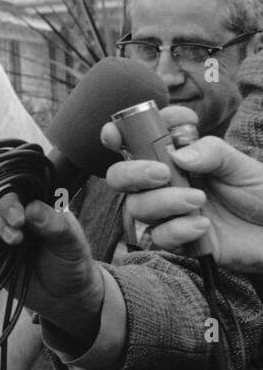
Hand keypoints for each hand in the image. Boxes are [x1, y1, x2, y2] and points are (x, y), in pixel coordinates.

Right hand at [1, 199, 105, 353]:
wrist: (63, 296)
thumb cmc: (72, 263)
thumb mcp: (71, 243)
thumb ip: (55, 225)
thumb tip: (32, 208)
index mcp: (33, 202)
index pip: (13, 191)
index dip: (10, 203)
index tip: (19, 220)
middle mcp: (10, 212)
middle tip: (14, 237)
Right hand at [102, 106, 262, 272]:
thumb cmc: (262, 194)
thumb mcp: (242, 166)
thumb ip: (212, 153)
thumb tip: (178, 155)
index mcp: (177, 156)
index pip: (139, 140)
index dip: (122, 131)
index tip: (123, 130)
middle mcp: (166, 182)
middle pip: (121, 176)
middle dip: (132, 172)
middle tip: (162, 173)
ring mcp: (169, 212)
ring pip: (137, 206)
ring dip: (163, 202)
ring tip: (198, 201)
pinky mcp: (178, 240)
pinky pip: (158, 236)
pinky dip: (178, 230)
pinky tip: (203, 226)